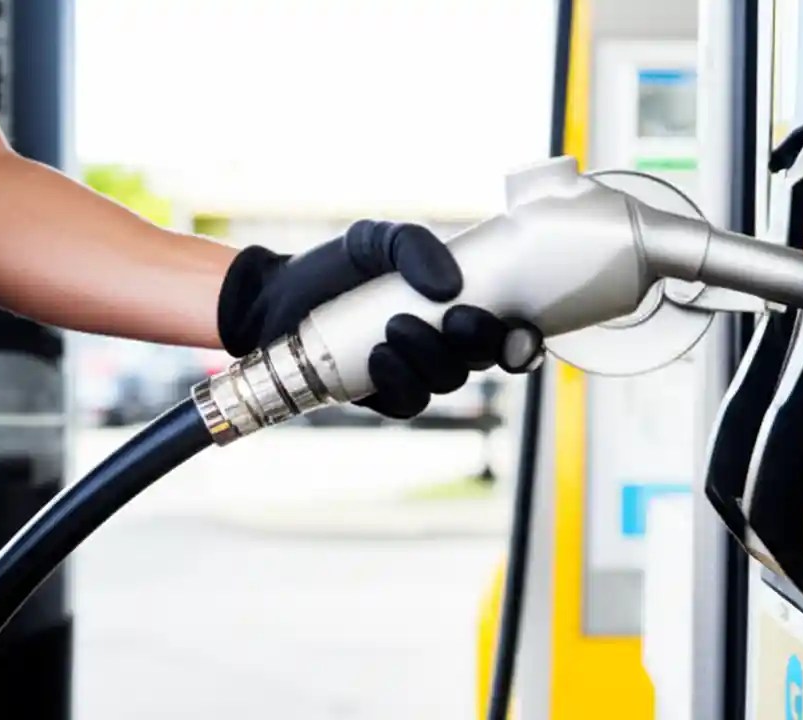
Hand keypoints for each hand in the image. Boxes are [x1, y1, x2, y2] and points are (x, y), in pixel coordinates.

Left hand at [217, 220, 542, 418]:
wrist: (278, 298)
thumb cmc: (337, 267)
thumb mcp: (377, 239)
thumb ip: (414, 244)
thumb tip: (448, 286)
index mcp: (461, 305)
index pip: (510, 331)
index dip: (524, 340)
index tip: (516, 331)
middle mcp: (447, 344)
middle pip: (486, 359)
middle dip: (478, 342)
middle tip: (453, 319)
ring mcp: (417, 372)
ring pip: (448, 380)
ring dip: (430, 357)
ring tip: (393, 327)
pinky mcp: (386, 395)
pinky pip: (409, 401)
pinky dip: (399, 380)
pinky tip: (379, 358)